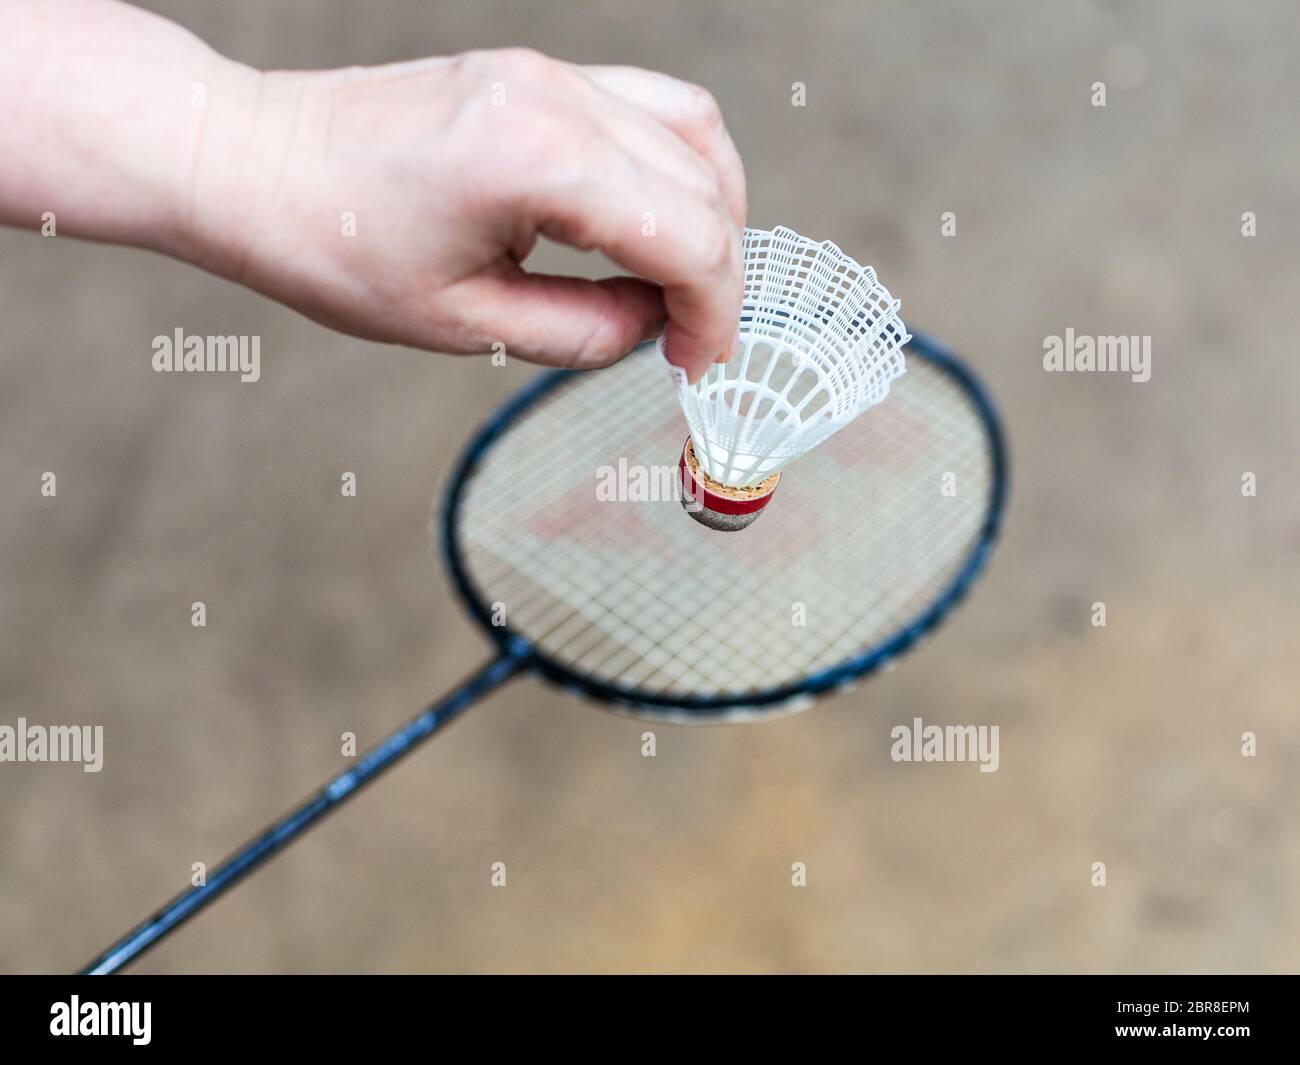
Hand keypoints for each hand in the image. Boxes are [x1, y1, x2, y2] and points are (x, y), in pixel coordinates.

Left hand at [192, 49, 747, 380]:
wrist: (257, 162)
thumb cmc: (334, 245)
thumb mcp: (463, 325)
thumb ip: (579, 333)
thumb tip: (650, 329)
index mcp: (538, 160)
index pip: (687, 236)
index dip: (712, 314)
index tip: (697, 365)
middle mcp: (559, 98)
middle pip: (703, 186)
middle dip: (715, 275)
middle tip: (689, 342)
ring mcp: (552, 73)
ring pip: (694, 131)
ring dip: (711, 213)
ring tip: (685, 282)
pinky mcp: (540, 73)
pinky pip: (649, 106)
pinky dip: (676, 167)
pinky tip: (655, 220)